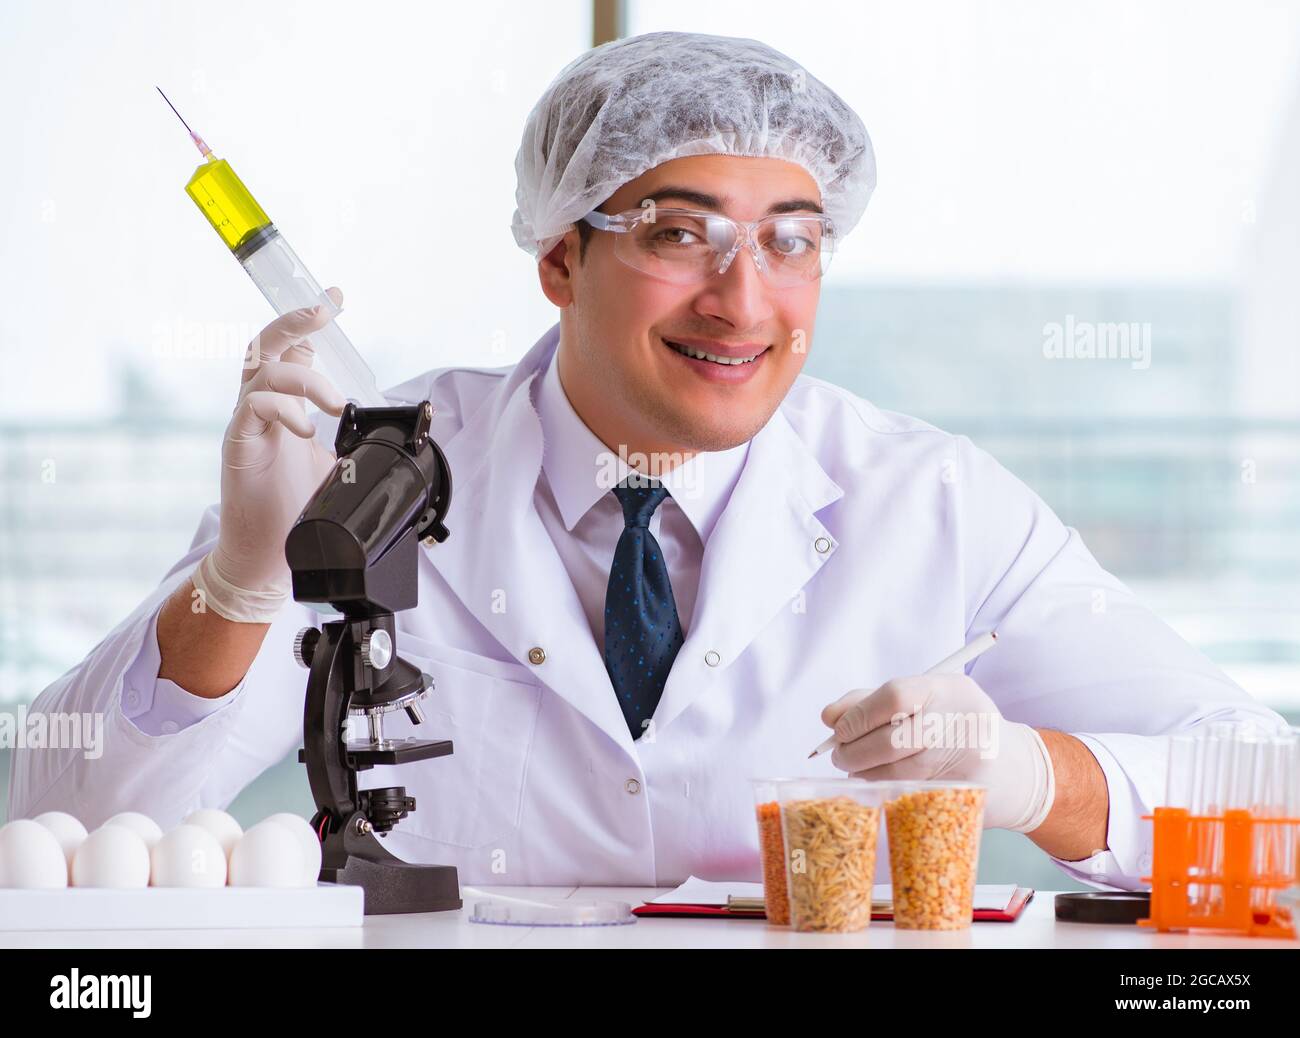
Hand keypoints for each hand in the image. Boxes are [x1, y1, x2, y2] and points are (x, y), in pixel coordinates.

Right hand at [191, 289, 347, 622]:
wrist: (266, 555)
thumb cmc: (295, 508)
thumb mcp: (334, 462)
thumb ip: (348, 435)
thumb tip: (384, 422)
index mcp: (283, 406)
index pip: (293, 351)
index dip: (310, 321)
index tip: (336, 297)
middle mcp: (259, 407)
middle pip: (266, 347)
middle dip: (295, 321)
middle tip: (324, 310)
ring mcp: (245, 424)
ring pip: (263, 372)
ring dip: (305, 379)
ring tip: (336, 405)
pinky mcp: (238, 445)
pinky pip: (254, 408)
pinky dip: (285, 410)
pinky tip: (308, 430)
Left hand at [820, 673, 1055, 831]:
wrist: (1013, 766)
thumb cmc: (957, 722)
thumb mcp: (926, 696)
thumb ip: (874, 699)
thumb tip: (829, 716)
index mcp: (947, 689)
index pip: (893, 696)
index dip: (858, 715)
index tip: (838, 728)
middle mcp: (958, 722)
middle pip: (891, 740)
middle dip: (853, 750)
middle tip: (838, 753)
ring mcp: (963, 761)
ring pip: (895, 771)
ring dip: (862, 771)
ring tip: (855, 765)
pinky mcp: (960, 792)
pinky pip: (906, 790)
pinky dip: (881, 786)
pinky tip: (876, 778)